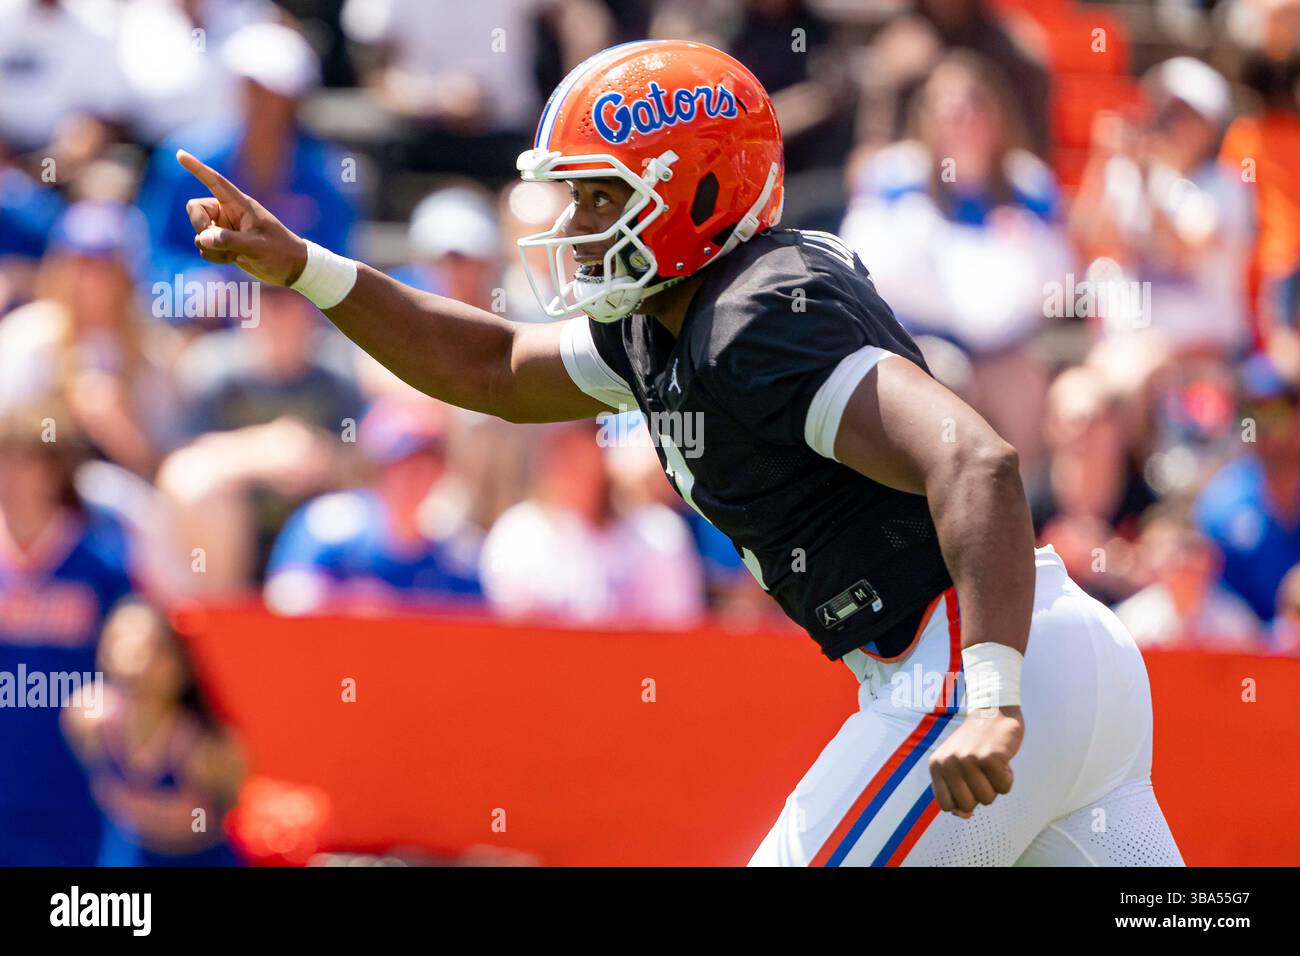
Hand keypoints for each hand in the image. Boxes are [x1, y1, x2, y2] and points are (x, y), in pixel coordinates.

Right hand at [176, 150, 307, 286]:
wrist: (291, 269)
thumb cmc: (280, 252)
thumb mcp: (256, 246)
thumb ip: (229, 241)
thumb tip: (202, 239)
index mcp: (240, 204)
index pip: (214, 181)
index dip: (196, 168)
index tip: (179, 154)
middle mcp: (229, 213)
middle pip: (195, 210)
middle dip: (199, 226)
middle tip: (215, 241)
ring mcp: (224, 228)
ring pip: (199, 233)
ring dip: (211, 248)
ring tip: (234, 254)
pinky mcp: (223, 244)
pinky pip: (205, 248)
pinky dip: (214, 256)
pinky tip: (233, 260)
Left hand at [929, 706, 1022, 818]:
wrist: (992, 711)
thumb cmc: (976, 744)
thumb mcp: (955, 764)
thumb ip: (956, 791)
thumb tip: (964, 815)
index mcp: (936, 765)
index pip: (945, 805)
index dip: (961, 803)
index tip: (970, 788)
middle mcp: (949, 763)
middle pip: (968, 805)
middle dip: (980, 794)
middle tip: (982, 773)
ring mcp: (968, 760)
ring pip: (987, 799)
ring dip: (995, 785)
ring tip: (991, 764)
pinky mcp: (990, 758)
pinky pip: (1004, 788)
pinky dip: (1008, 778)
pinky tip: (1002, 760)